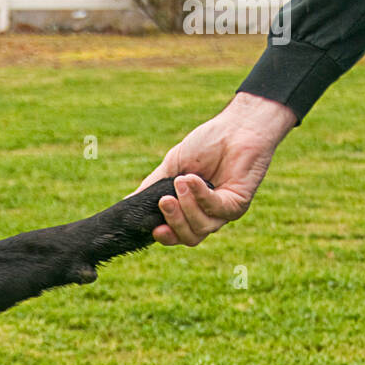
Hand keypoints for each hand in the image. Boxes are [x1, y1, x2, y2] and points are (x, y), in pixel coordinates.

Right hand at [135, 92, 296, 245]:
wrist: (236, 126)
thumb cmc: (207, 143)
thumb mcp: (172, 167)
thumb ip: (152, 187)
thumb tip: (127, 203)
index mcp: (190, 211)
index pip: (176, 235)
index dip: (165, 237)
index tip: (154, 229)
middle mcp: (207, 216)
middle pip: (188, 238)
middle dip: (174, 222)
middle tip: (165, 201)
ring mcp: (223, 213)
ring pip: (201, 228)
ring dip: (187, 206)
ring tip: (181, 181)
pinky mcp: (237, 205)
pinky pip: (216, 210)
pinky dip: (201, 196)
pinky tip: (193, 179)